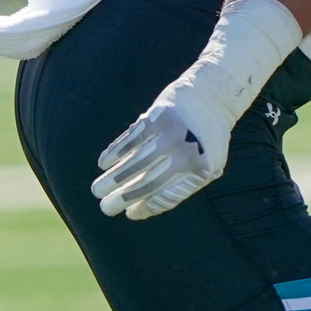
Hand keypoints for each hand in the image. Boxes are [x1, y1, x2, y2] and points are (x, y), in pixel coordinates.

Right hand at [91, 82, 231, 220]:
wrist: (212, 97)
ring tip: (97, 190)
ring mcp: (171, 134)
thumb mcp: (207, 164)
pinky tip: (103, 163)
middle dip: (122, 197)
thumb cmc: (206, 138)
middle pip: (147, 182)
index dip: (146, 207)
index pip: (167, 196)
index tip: (129, 213)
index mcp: (200, 170)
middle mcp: (185, 153)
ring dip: (113, 178)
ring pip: (135, 162)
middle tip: (104, 208)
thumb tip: (139, 208)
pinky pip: (132, 139)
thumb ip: (180, 185)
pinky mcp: (158, 117)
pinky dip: (115, 152)